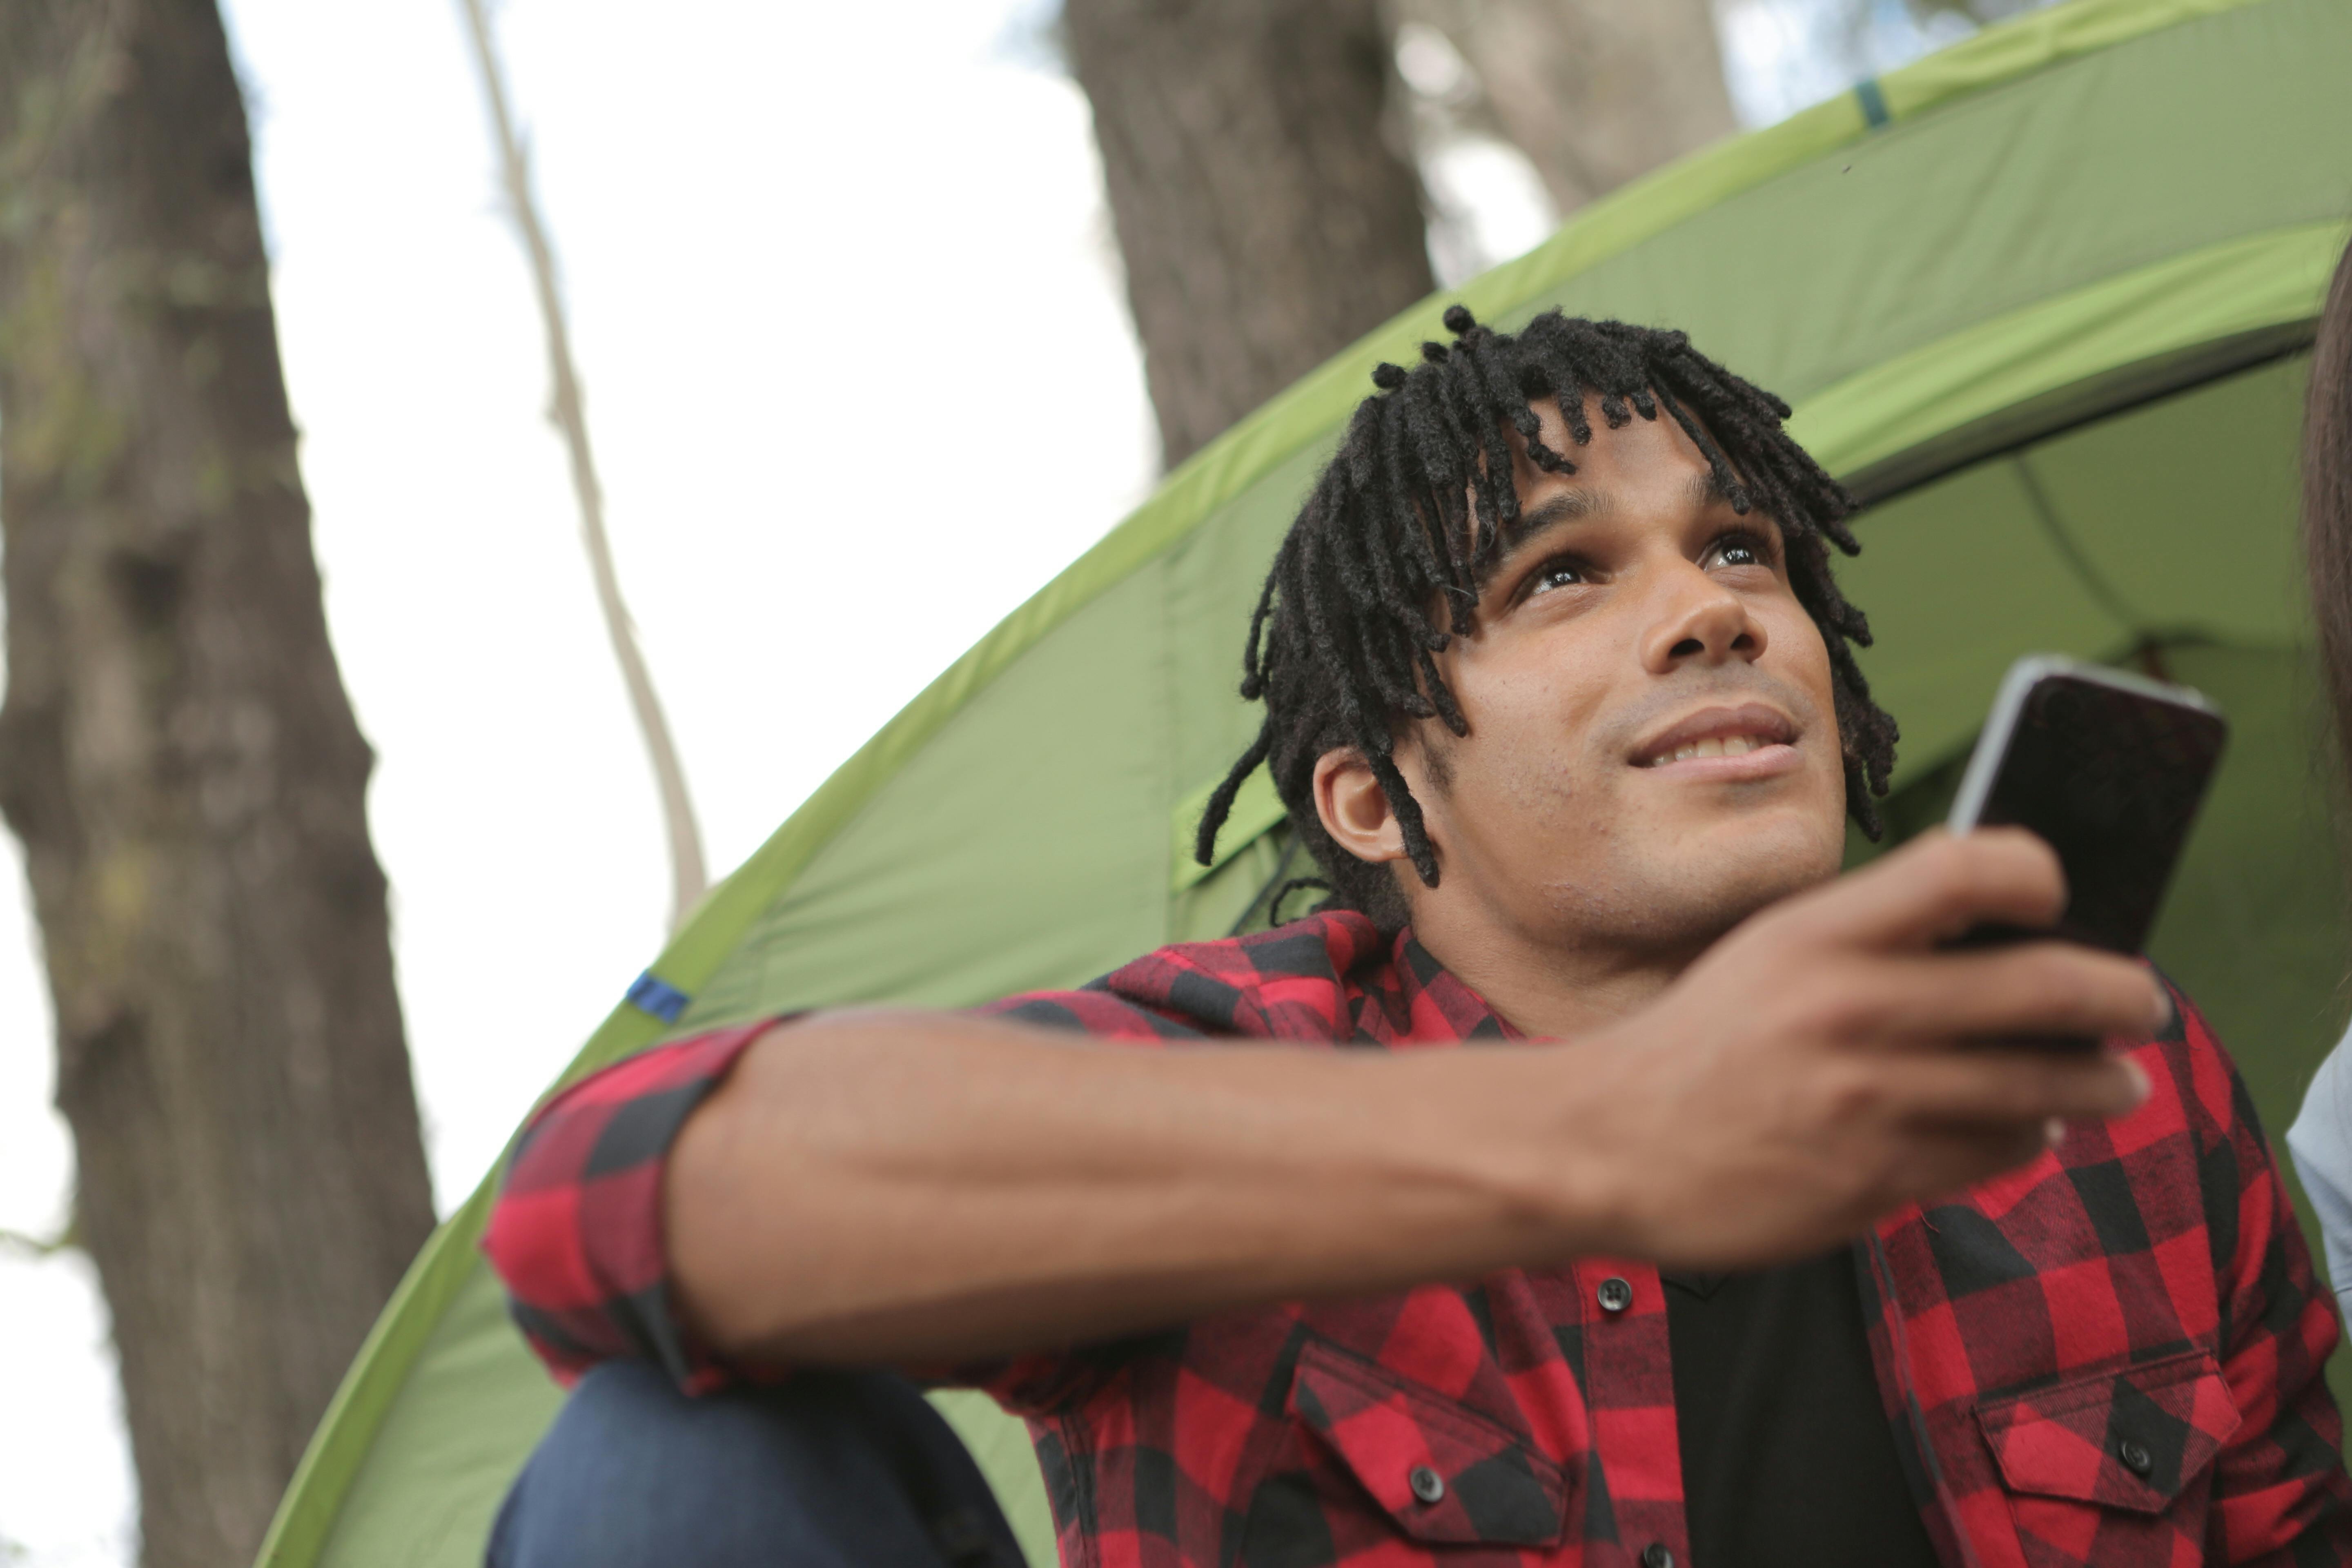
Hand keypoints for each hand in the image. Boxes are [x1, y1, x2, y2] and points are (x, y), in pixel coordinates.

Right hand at [1573, 827, 2158, 1267]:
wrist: (1605, 1145)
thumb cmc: (1699, 1042)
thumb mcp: (1771, 954)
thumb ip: (1873, 935)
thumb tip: (2004, 928)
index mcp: (1819, 935)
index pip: (1966, 869)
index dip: (2038, 873)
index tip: (2061, 895)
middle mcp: (1850, 1009)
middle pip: (2045, 985)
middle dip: (2123, 996)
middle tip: (2142, 1004)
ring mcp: (1866, 1100)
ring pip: (2040, 1087)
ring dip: (2098, 1085)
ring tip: (2112, 1083)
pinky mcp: (1873, 1178)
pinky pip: (1993, 1155)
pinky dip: (2027, 1141)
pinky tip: (2027, 1131)